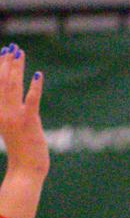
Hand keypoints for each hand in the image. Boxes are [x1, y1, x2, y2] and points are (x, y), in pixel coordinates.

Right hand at [0, 44, 46, 178]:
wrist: (25, 170)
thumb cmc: (21, 150)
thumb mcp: (10, 127)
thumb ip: (11, 111)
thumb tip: (16, 96)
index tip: (3, 52)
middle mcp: (2, 112)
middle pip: (2, 81)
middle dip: (6, 62)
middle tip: (12, 47)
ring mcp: (14, 116)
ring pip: (14, 86)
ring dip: (17, 68)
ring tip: (20, 53)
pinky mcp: (29, 122)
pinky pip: (31, 101)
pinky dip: (34, 87)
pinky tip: (38, 75)